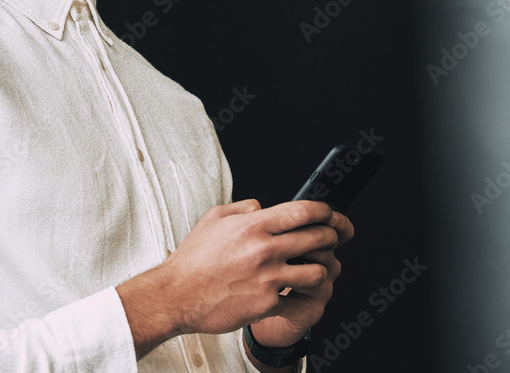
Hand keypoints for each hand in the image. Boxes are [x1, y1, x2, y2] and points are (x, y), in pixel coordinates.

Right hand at [160, 199, 347, 336]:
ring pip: (317, 271)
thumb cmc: (193, 259)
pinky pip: (298, 299)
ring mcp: (268, 278)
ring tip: (316, 268)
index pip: (303, 211)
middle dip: (332, 237)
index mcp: (253, 226)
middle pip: (318, 238)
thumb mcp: (213, 218)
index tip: (330, 214)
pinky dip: (300, 296)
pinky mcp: (266, 304)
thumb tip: (262, 207)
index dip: (325, 211)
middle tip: (332, 239)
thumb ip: (242, 208)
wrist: (176, 295)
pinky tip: (296, 293)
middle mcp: (264, 250)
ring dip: (321, 268)